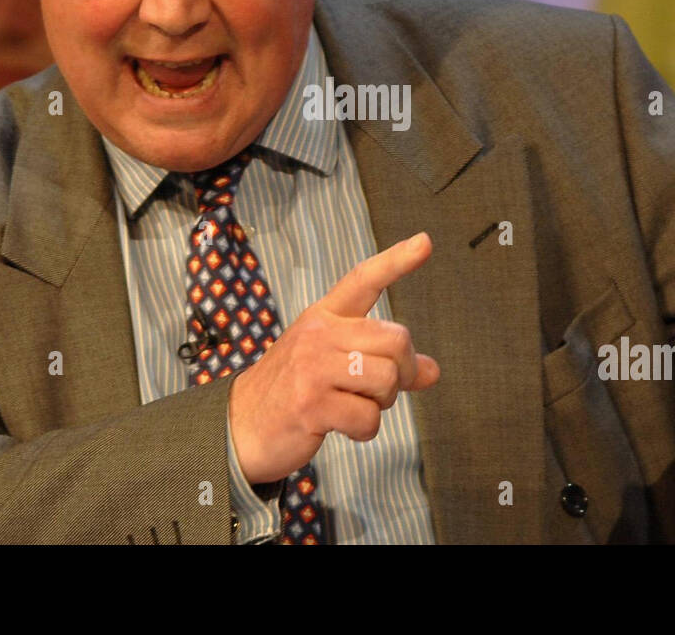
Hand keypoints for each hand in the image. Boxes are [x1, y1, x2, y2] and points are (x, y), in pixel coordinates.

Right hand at [228, 232, 440, 483]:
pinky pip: (368, 418)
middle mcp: (318, 334)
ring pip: (386, 380)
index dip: (396, 261)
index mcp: (323, 316)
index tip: (425, 242)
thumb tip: (433, 371)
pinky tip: (342, 427)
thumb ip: (381, 361)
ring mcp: (313, 368)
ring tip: (354, 406)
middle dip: (402, 373)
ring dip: (381, 404)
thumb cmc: (292, 391)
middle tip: (381, 391)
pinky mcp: (311, 404)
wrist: (240, 426)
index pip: (363, 279)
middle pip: (396, 340)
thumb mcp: (332, 363)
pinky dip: (364, 431)